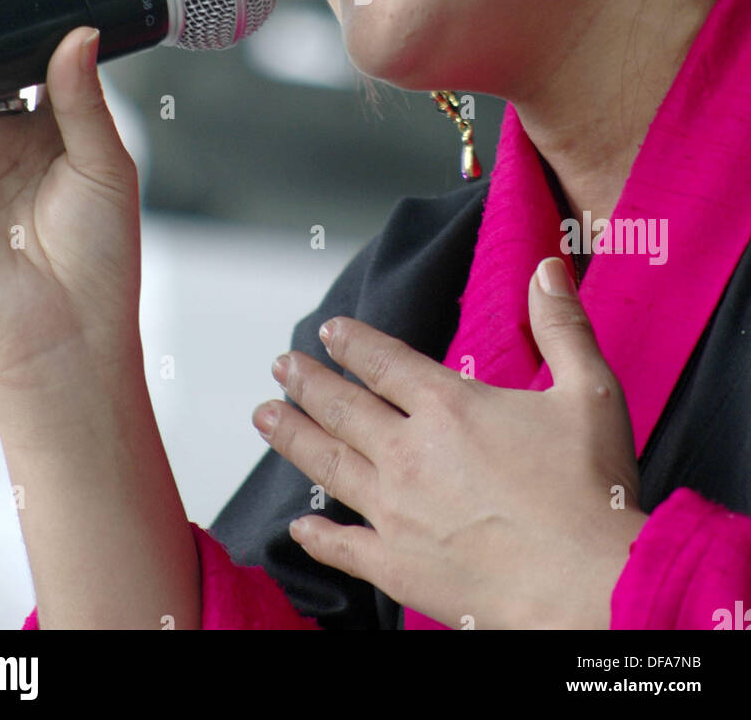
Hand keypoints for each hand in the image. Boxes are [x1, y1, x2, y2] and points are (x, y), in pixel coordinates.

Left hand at [252, 258, 647, 629]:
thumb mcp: (589, 391)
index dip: (353, 344)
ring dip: (293, 437)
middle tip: (279, 366)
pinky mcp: (398, 566)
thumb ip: (562, 325)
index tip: (329, 331)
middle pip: (342, 408)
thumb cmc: (593, 493)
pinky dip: (317, 536)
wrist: (591, 589)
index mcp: (449, 406)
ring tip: (264, 418)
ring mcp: (397, 512)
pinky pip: (344, 547)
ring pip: (328, 465)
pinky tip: (298, 528)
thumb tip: (545, 268)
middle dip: (306, 382)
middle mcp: (410, 453)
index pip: (384, 362)